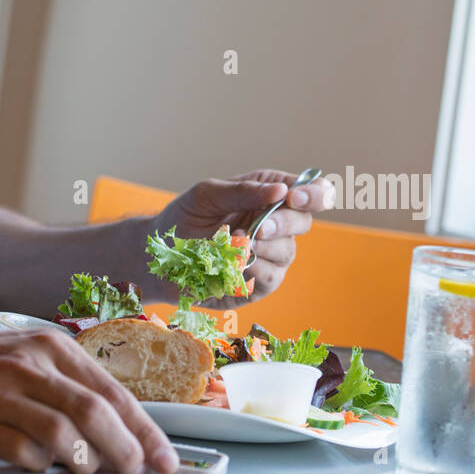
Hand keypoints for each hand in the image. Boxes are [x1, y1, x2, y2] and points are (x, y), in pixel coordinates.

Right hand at [0, 328, 180, 473]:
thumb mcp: (23, 356)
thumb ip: (65, 382)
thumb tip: (114, 423)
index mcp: (49, 346)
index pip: (112, 390)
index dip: (144, 428)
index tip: (163, 456)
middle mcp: (30, 365)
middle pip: (97, 412)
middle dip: (129, 449)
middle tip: (142, 473)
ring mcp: (4, 394)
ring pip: (67, 435)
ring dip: (90, 462)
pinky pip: (25, 453)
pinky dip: (43, 466)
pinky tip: (44, 468)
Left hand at [155, 168, 332, 303]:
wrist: (162, 254)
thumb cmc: (185, 217)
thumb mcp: (208, 195)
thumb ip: (242, 192)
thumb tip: (280, 190)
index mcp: (268, 194)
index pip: (309, 191)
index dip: (312, 193)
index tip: (293, 198)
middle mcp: (276, 223)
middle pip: (304, 221)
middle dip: (285, 223)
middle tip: (260, 228)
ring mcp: (271, 254)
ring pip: (287, 250)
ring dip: (263, 248)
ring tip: (233, 244)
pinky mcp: (260, 283)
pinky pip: (271, 276)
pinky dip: (254, 269)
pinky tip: (235, 264)